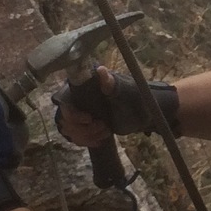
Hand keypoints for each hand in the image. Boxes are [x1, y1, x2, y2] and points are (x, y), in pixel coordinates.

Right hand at [53, 67, 179, 143]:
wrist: (145, 113)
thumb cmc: (137, 97)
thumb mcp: (125, 91)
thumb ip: (111, 83)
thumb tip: (100, 70)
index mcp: (84, 87)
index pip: (65, 103)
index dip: (73, 114)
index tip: (89, 119)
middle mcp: (79, 99)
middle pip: (65, 119)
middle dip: (82, 128)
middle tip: (102, 126)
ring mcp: (81, 112)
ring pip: (70, 130)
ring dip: (86, 135)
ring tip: (105, 131)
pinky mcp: (86, 125)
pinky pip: (76, 137)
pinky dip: (87, 141)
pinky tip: (101, 139)